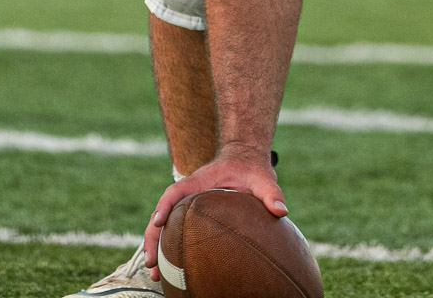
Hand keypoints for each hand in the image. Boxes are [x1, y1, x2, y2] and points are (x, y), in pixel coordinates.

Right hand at [144, 155, 285, 280]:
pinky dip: (167, 248)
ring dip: (155, 247)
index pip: (175, 192)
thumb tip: (281, 211)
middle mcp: (187, 194)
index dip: (165, 206)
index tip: (159, 222)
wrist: (245, 159)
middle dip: (152, 238)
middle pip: (160, 214)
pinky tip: (169, 270)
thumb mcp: (263, 178)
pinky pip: (174, 231)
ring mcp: (186, 205)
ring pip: (162, 226)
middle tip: (151, 263)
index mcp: (199, 182)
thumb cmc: (251, 169)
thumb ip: (271, 193)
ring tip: (154, 274)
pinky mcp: (190, 215)